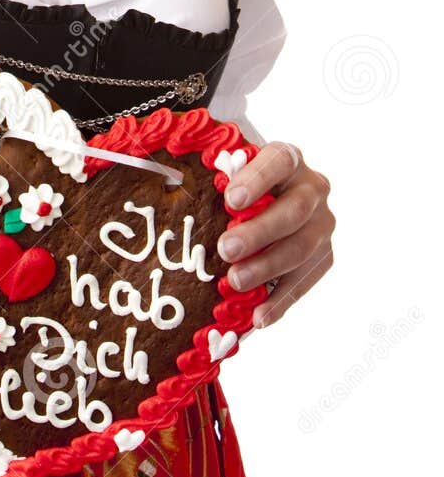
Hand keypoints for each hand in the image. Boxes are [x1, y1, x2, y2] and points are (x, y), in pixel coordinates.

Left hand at [217, 140, 334, 327]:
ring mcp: (321, 223)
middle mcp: (312, 188)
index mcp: (288, 158)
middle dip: (260, 232)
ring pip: (302, 248)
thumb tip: (156, 168)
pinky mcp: (321, 256)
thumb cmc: (234, 184)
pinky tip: (259, 317)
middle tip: (226, 250)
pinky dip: (280, 302)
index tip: (230, 200)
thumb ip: (205, 171)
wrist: (266, 199)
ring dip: (267, 268)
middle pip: (294, 210)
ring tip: (234, 283)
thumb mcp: (223, 170)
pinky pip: (304, 281)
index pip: (279, 161)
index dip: (257, 180)